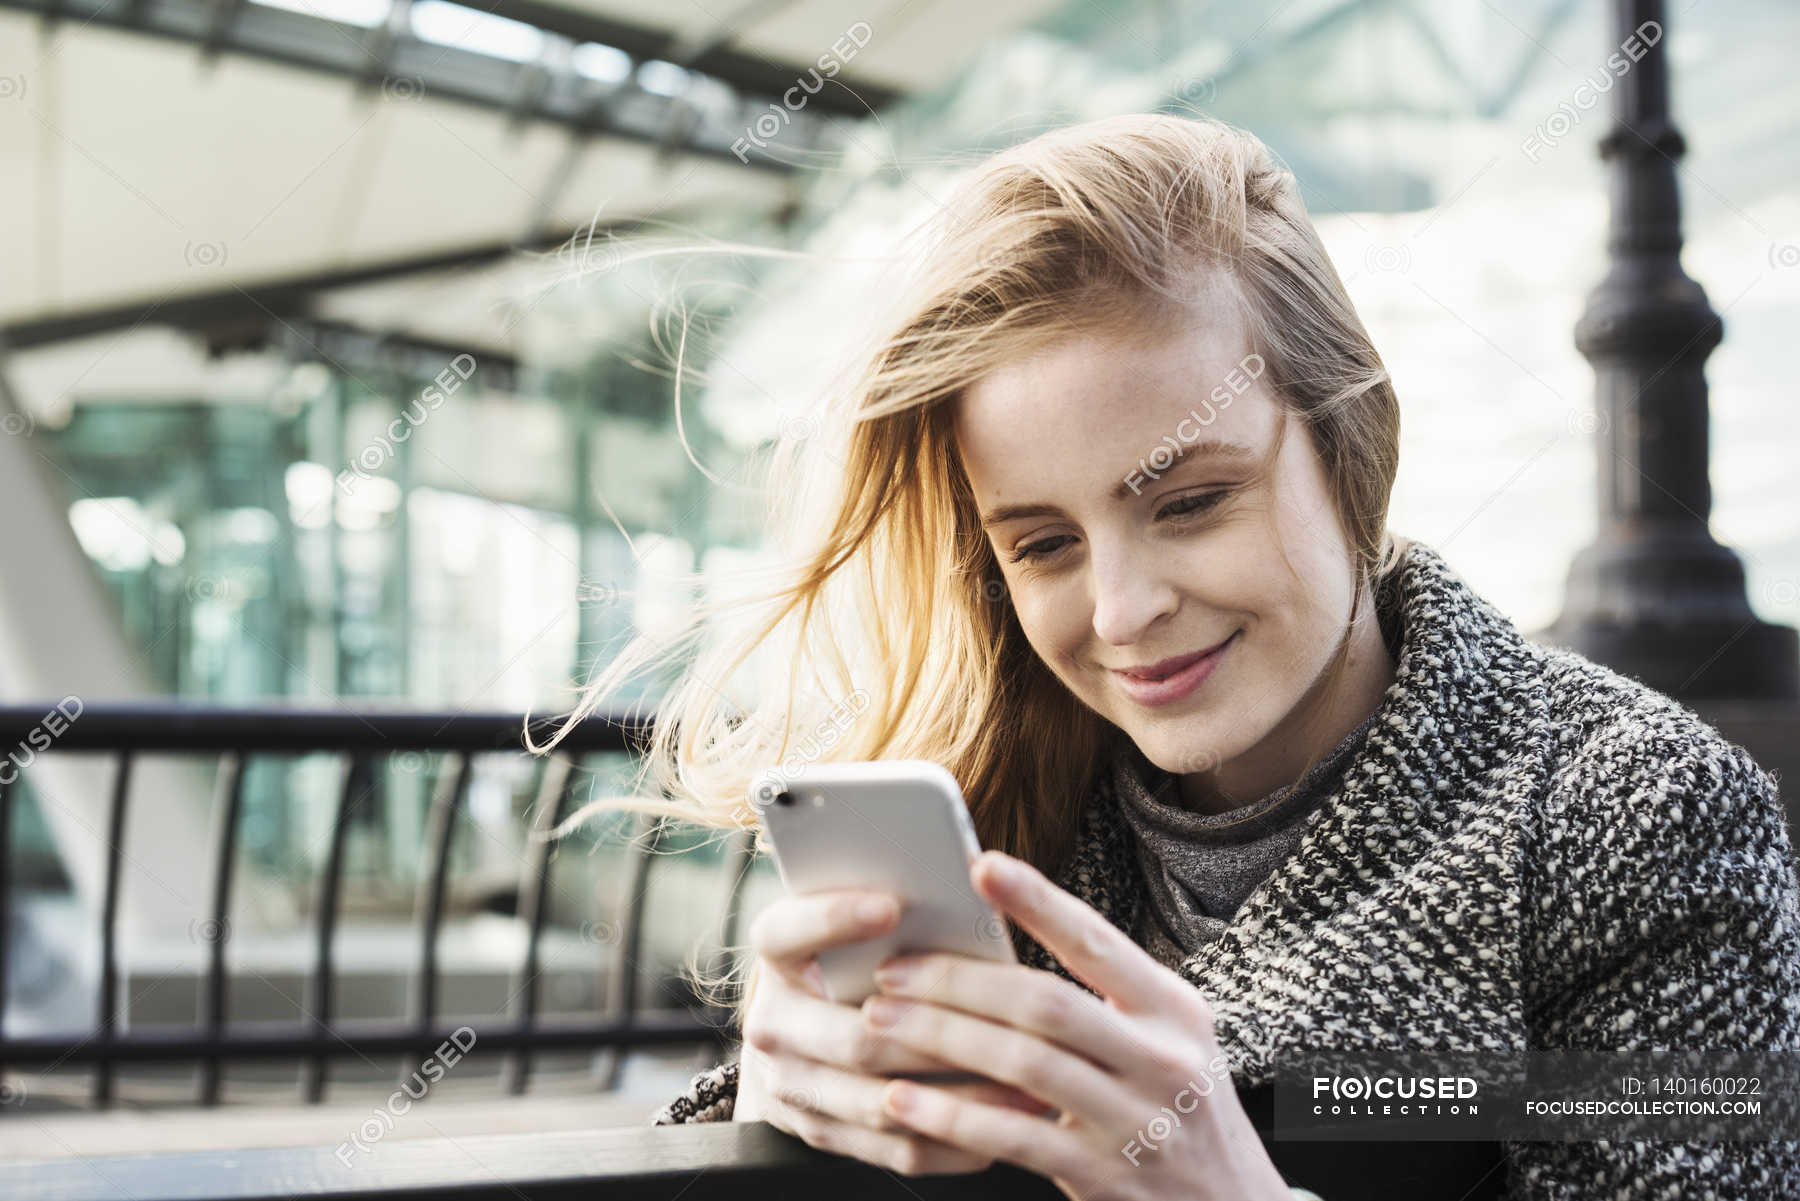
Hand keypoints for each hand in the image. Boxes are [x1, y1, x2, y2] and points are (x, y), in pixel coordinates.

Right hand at [734, 887, 1054, 1174]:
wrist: (799, 1029)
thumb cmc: (853, 958)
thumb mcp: (854, 926)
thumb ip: (894, 913)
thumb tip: (972, 889)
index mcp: (777, 953)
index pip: (787, 930)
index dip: (835, 918)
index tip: (892, 904)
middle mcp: (771, 1021)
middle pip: (853, 1036)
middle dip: (933, 1035)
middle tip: (1003, 1026)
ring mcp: (791, 1085)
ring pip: (880, 1102)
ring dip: (959, 1096)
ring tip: (1025, 1082)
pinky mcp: (821, 1132)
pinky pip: (896, 1149)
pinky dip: (956, 1141)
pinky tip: (1005, 1122)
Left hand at [858, 851, 1291, 1200]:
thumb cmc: (1179, 1106)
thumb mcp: (1168, 1039)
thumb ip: (1102, 998)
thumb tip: (995, 944)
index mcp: (1173, 1009)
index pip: (1097, 942)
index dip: (1038, 902)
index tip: (982, 866)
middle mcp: (1161, 1059)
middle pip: (1045, 1003)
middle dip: (958, 981)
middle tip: (893, 969)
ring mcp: (1135, 1122)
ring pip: (1022, 1065)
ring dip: (941, 1038)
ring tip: (882, 1021)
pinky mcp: (1103, 1176)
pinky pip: (1012, 1139)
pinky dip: (950, 1116)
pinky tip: (903, 1102)